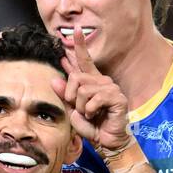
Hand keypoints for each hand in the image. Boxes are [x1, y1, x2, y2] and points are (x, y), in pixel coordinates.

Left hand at [51, 29, 134, 161]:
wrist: (107, 142)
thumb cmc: (92, 126)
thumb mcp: (73, 110)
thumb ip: (65, 95)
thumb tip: (55, 79)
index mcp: (91, 81)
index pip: (84, 60)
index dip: (79, 45)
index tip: (76, 30)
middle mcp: (102, 81)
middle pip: (76, 78)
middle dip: (72, 97)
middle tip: (80, 110)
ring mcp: (111, 88)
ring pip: (84, 90)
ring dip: (82, 107)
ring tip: (90, 115)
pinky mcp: (117, 98)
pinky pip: (95, 99)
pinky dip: (91, 111)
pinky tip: (97, 116)